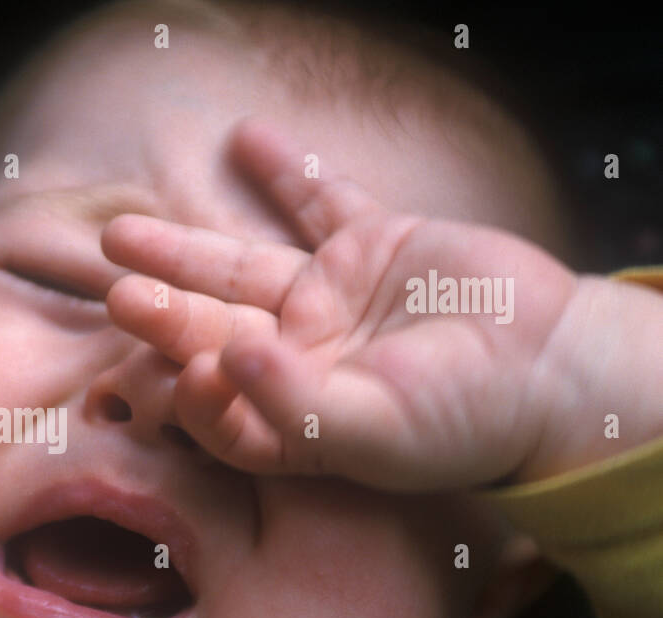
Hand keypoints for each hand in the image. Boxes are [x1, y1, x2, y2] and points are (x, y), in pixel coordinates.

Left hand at [101, 118, 579, 490]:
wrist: (554, 369)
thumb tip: (226, 360)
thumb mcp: (379, 432)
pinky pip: (320, 201)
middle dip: (161, 306)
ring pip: (240, 268)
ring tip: (122, 233)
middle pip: (211, 328)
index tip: (171, 373)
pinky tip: (244, 138)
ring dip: (183, 248)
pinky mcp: (369, 248)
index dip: (187, 394)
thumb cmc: (465, 420)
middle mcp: (297, 358)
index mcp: (291, 416)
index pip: (217, 407)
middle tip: (111, 280)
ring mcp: (329, 300)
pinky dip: (287, 172)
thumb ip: (296, 406)